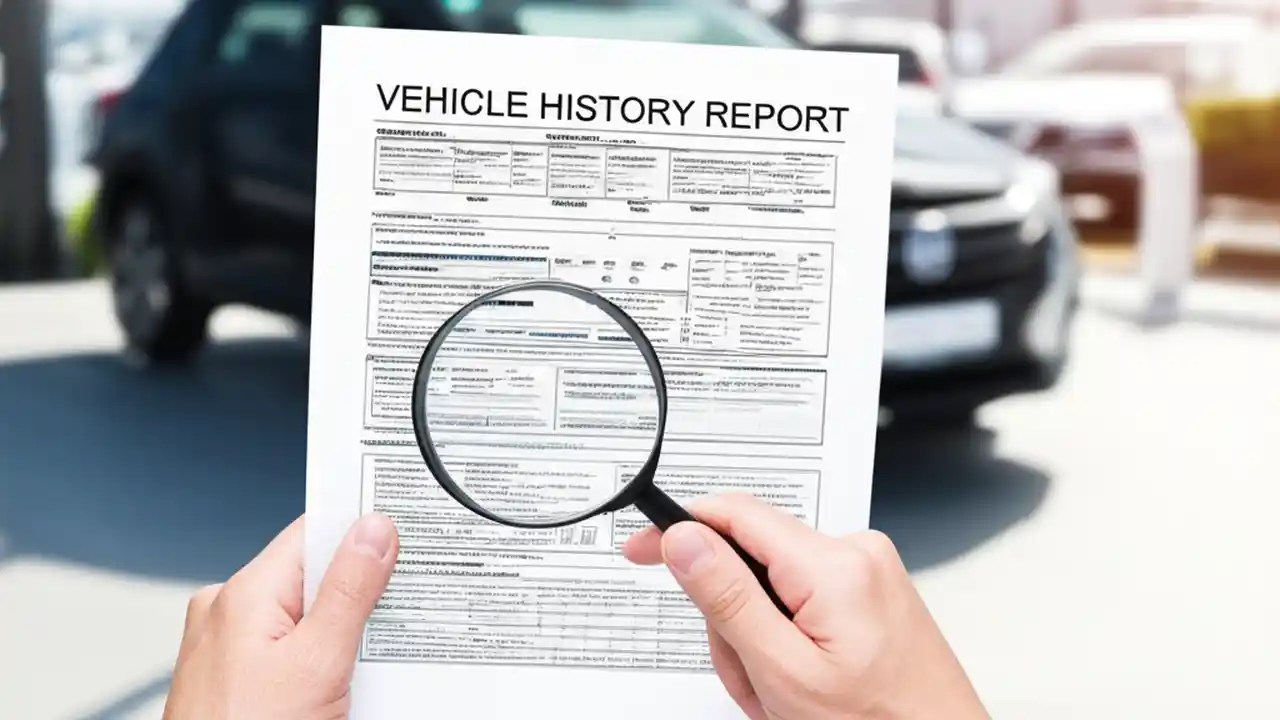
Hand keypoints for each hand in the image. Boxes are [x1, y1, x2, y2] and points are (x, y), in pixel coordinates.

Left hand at [164, 513, 398, 719]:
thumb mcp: (317, 663)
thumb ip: (350, 591)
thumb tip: (373, 530)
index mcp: (243, 593)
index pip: (313, 531)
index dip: (361, 530)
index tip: (403, 536)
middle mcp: (227, 612)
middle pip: (313, 578)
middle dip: (359, 597)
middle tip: (394, 622)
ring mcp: (226, 650)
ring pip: (305, 621)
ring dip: (342, 640)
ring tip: (360, 675)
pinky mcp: (233, 683)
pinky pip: (287, 654)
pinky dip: (319, 666)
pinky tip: (339, 694)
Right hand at [623, 494, 986, 719]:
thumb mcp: (785, 673)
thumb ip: (729, 600)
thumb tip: (685, 539)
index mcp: (835, 565)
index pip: (735, 514)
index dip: (679, 528)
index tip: (642, 547)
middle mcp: (857, 554)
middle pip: (750, 561)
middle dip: (734, 625)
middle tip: (753, 682)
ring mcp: (870, 573)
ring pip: (773, 590)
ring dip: (762, 646)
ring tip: (786, 699)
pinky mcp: (873, 593)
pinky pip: (804, 603)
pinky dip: (789, 645)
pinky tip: (806, 688)